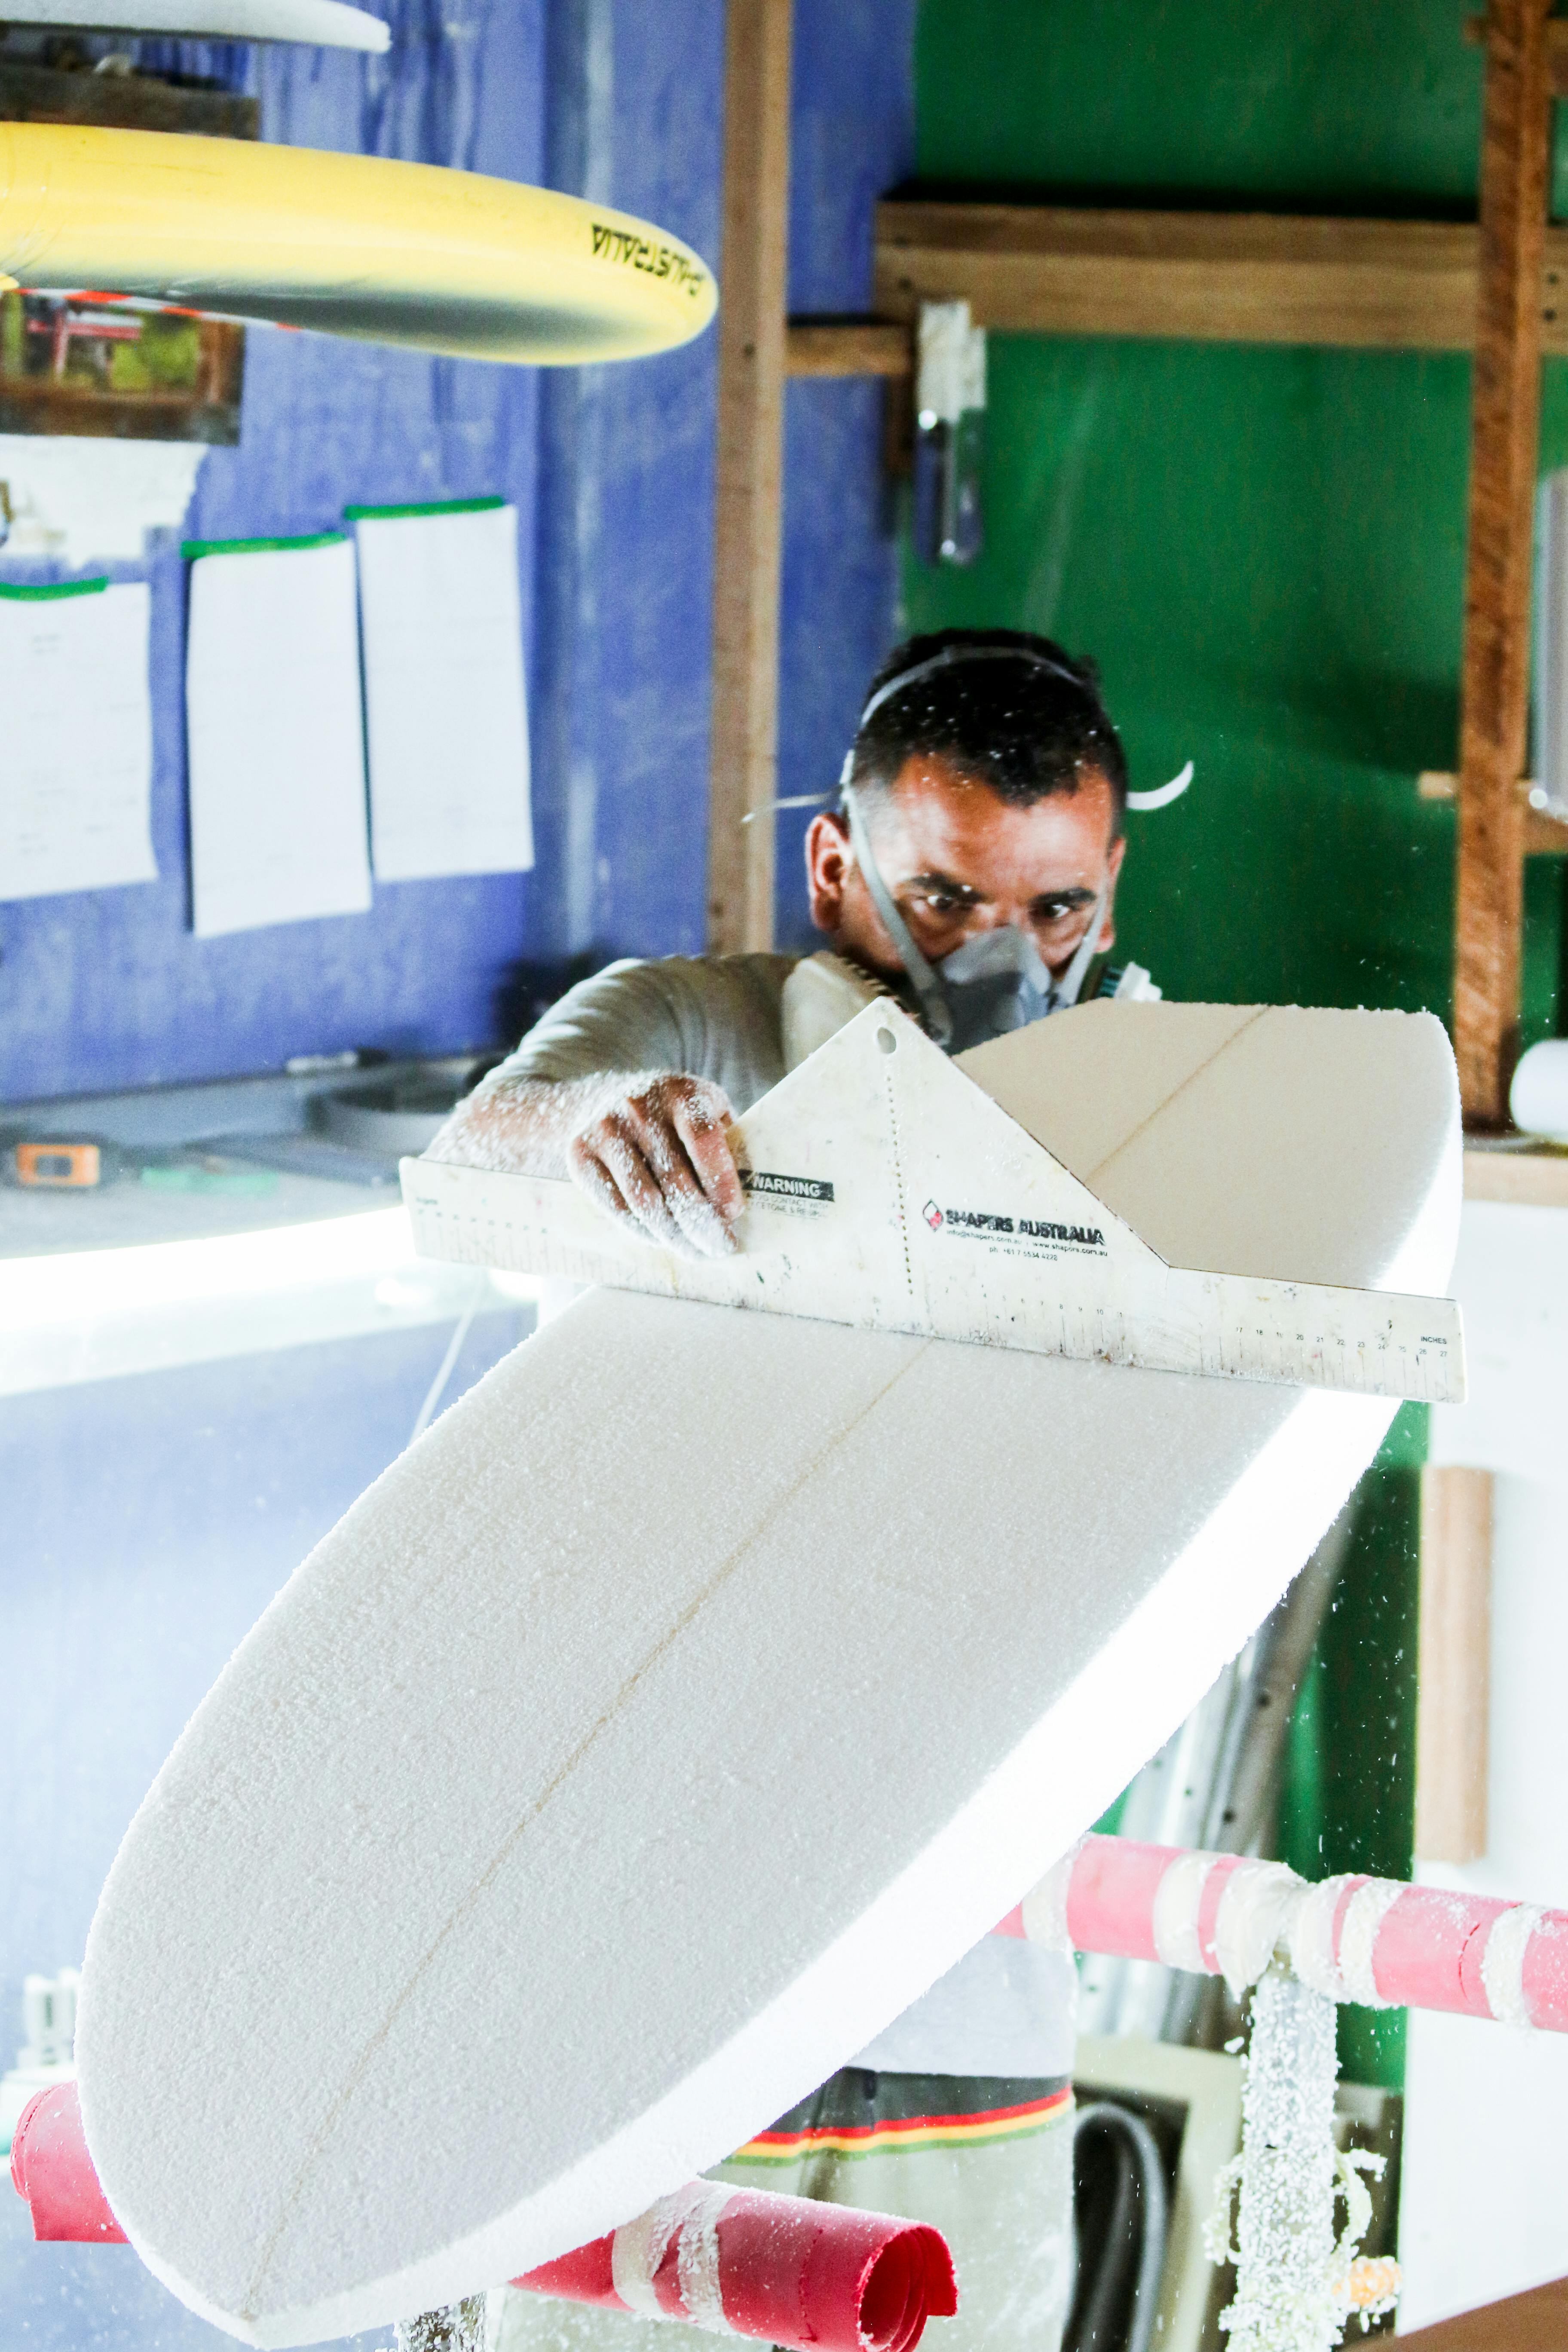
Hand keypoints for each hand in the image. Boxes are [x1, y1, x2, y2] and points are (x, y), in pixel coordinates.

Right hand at [566, 1074, 743, 1257]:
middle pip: (675, 1180)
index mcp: (680, 1091)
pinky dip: (643, 1231)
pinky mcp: (579, 1154)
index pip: (703, 1139)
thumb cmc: (671, 1113)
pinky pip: (616, 1207)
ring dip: (674, 1236)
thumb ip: (728, 1140)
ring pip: (645, 1202)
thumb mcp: (704, 1109)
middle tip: (722, 1248)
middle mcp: (638, 1106)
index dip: (721, 1181)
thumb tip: (755, 1192)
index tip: (735, 1214)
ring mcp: (605, 1129)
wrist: (602, 1098)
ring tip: (696, 1252)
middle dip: (703, 1224)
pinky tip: (663, 1240)